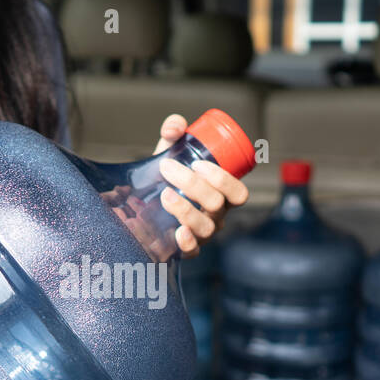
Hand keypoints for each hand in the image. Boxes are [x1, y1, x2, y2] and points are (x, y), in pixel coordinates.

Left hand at [154, 114, 249, 257]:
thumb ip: (173, 132)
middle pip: (217, 205)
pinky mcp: (184, 249)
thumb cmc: (166, 177)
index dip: (223, 179)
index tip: (198, 164)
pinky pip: (192, 252)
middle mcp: (216, 216)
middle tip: (168, 169)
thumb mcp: (171, 152)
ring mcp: (201, 234)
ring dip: (186, 209)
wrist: (142, 203)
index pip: (238, 193)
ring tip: (165, 194)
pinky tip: (177, 232)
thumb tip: (176, 126)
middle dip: (194, 185)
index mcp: (221, 195)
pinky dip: (187, 243)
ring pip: (205, 227)